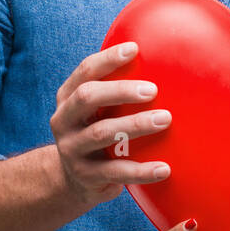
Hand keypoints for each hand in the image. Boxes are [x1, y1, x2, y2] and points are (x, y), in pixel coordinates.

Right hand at [49, 41, 172, 207]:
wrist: (73, 181)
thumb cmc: (99, 132)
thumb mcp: (99, 111)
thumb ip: (119, 90)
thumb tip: (165, 59)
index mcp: (68, 98)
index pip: (85, 71)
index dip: (108, 59)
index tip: (134, 49)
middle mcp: (64, 121)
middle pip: (87, 97)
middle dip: (120, 90)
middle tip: (153, 89)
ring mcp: (72, 149)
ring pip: (102, 132)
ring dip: (135, 124)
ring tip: (165, 119)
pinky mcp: (85, 176)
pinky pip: (116, 172)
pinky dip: (142, 170)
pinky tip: (165, 168)